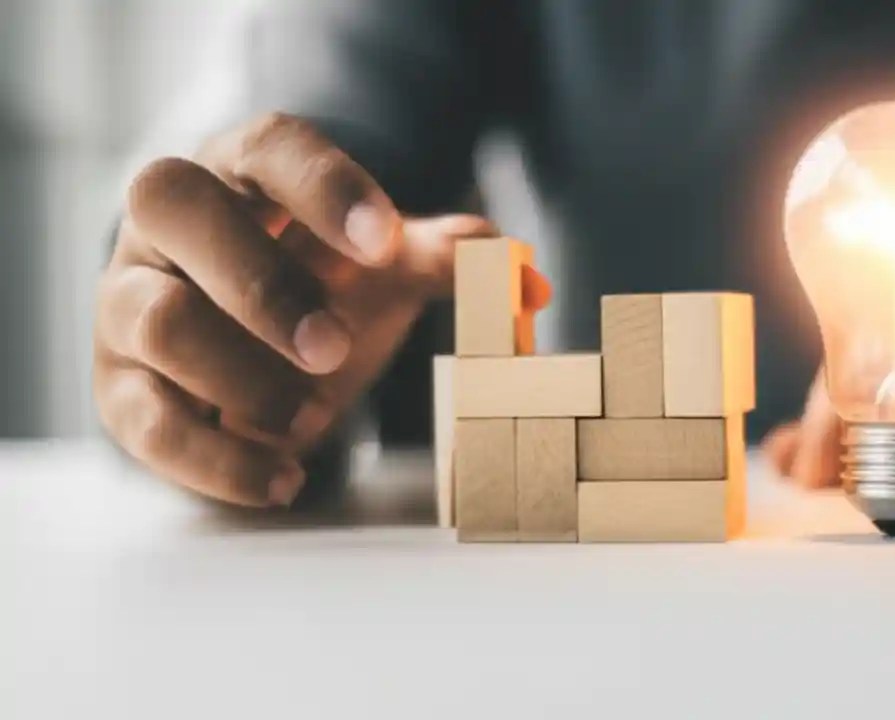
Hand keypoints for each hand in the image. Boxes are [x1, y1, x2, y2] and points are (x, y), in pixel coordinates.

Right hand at [94, 113, 549, 507]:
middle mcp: (170, 223)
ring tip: (309, 418)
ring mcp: (129, 298)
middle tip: (334, 347)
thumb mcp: (379, 262)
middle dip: (261, 281)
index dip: (323, 187)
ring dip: (237, 373)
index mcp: (243, 171)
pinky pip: (147, 421)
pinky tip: (284, 479)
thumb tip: (529, 278)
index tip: (384, 240)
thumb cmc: (317, 281)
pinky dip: (218, 461)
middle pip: (176, 207)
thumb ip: (445, 258)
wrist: (239, 341)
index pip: (269, 146)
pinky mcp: (121, 385)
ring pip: (153, 317)